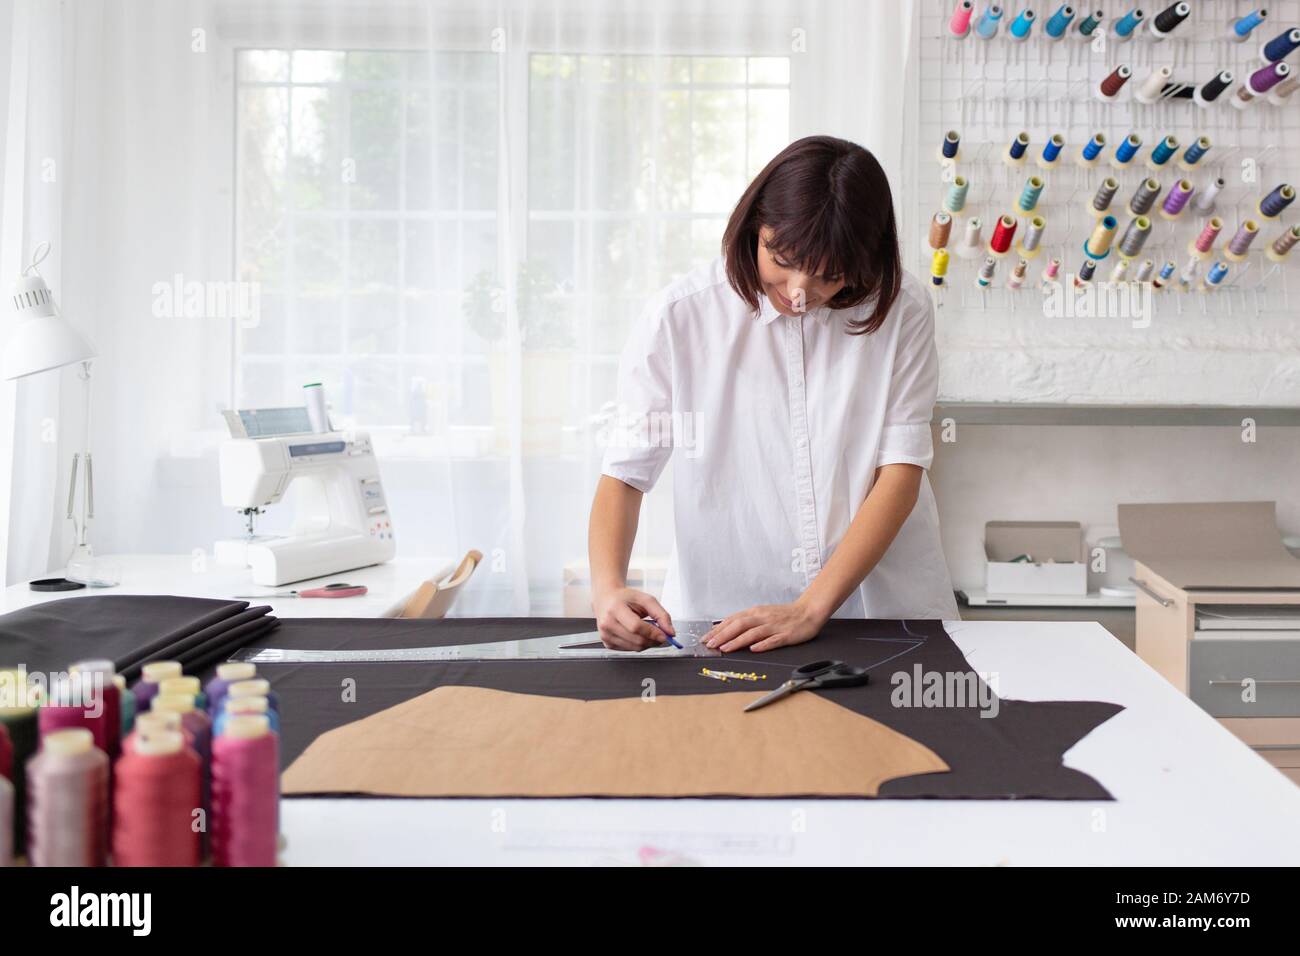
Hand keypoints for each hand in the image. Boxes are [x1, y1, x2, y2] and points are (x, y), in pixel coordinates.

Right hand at [593, 587, 674, 650]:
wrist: (606, 599)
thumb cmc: (625, 598)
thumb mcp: (645, 599)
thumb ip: (661, 614)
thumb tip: (670, 632)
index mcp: (615, 608)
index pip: (636, 626)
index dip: (652, 633)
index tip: (664, 635)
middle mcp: (607, 623)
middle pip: (636, 640)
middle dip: (653, 640)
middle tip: (660, 634)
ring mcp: (606, 635)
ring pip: (635, 648)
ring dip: (647, 643)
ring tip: (647, 631)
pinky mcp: (607, 643)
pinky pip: (629, 650)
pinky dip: (638, 644)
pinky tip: (637, 634)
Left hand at [704, 601, 826, 652]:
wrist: (808, 611)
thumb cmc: (784, 615)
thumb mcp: (762, 614)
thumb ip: (746, 621)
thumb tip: (726, 628)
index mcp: (755, 612)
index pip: (732, 620)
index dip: (718, 629)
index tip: (705, 638)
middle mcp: (762, 618)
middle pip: (739, 625)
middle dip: (722, 635)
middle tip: (710, 644)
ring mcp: (774, 626)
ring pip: (752, 633)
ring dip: (737, 641)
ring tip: (725, 648)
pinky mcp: (786, 635)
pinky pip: (773, 640)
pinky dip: (763, 644)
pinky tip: (754, 649)